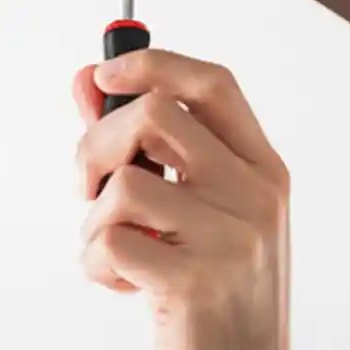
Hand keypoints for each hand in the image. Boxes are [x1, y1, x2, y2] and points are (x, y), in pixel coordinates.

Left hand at [73, 51, 289, 349]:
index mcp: (262, 169)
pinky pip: (109, 242)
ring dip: (95, 220)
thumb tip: (87, 80)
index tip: (103, 74)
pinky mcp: (197, 281)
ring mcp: (231, 237)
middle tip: (88, 188)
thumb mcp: (191, 209)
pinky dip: (96, 264)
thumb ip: (139, 142)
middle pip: (155, 114)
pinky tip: (124, 284)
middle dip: (95, 146)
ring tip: (118, 250)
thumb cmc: (211, 287)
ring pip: (122, 183)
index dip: (152, 63)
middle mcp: (256, 194)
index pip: (212, 84)